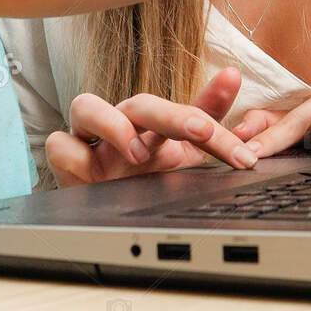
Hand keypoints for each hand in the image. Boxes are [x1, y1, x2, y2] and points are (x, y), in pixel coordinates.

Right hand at [45, 67, 258, 186]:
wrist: (104, 214)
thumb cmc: (143, 180)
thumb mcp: (185, 161)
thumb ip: (214, 138)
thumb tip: (250, 123)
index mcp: (155, 126)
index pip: (188, 109)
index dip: (214, 100)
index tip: (237, 96)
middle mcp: (124, 125)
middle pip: (143, 104)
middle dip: (174, 115)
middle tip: (203, 132)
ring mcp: (92, 140)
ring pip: (86, 105)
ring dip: (114, 125)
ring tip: (139, 152)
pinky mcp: (66, 158)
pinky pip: (60, 145)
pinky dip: (73, 153)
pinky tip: (91, 170)